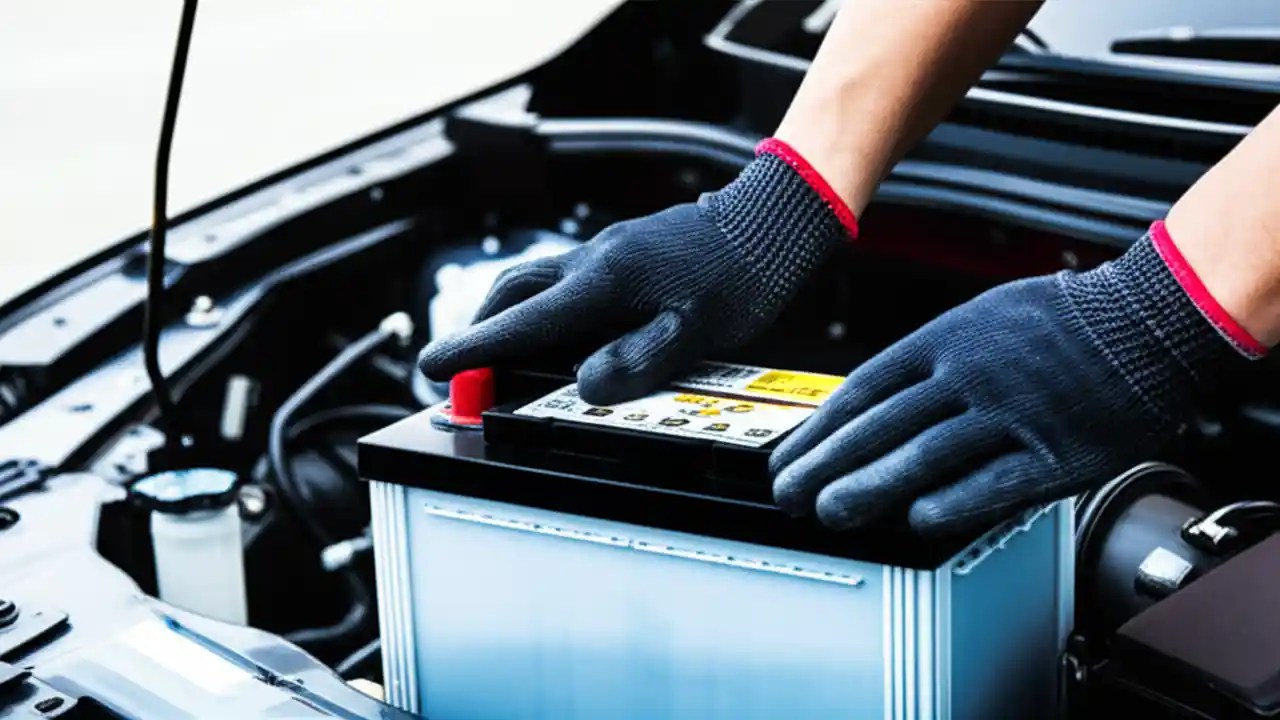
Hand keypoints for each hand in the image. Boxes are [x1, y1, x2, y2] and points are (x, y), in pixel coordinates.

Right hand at [417, 139, 857, 405]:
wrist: (772, 221)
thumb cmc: (743, 276)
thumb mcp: (696, 330)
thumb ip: (638, 360)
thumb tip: (584, 386)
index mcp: (606, 281)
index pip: (524, 322)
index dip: (476, 349)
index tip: (435, 367)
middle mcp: (595, 260)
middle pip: (514, 294)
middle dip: (481, 330)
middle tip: (462, 369)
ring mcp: (607, 253)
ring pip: (537, 283)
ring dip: (510, 317)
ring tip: (501, 357)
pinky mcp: (624, 254)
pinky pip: (565, 280)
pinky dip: (545, 309)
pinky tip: (563, 333)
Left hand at [770, 221, 1262, 536]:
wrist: (1149, 319)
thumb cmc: (1060, 321)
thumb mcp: (980, 317)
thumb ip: (927, 361)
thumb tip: (870, 403)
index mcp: (945, 339)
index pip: (862, 390)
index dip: (819, 430)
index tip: (788, 456)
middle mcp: (968, 374)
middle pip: (880, 426)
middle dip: (825, 464)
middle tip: (788, 493)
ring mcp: (1010, 413)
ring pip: (923, 456)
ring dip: (869, 487)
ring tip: (830, 512)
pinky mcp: (1054, 451)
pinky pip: (993, 483)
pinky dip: (949, 503)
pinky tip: (913, 520)